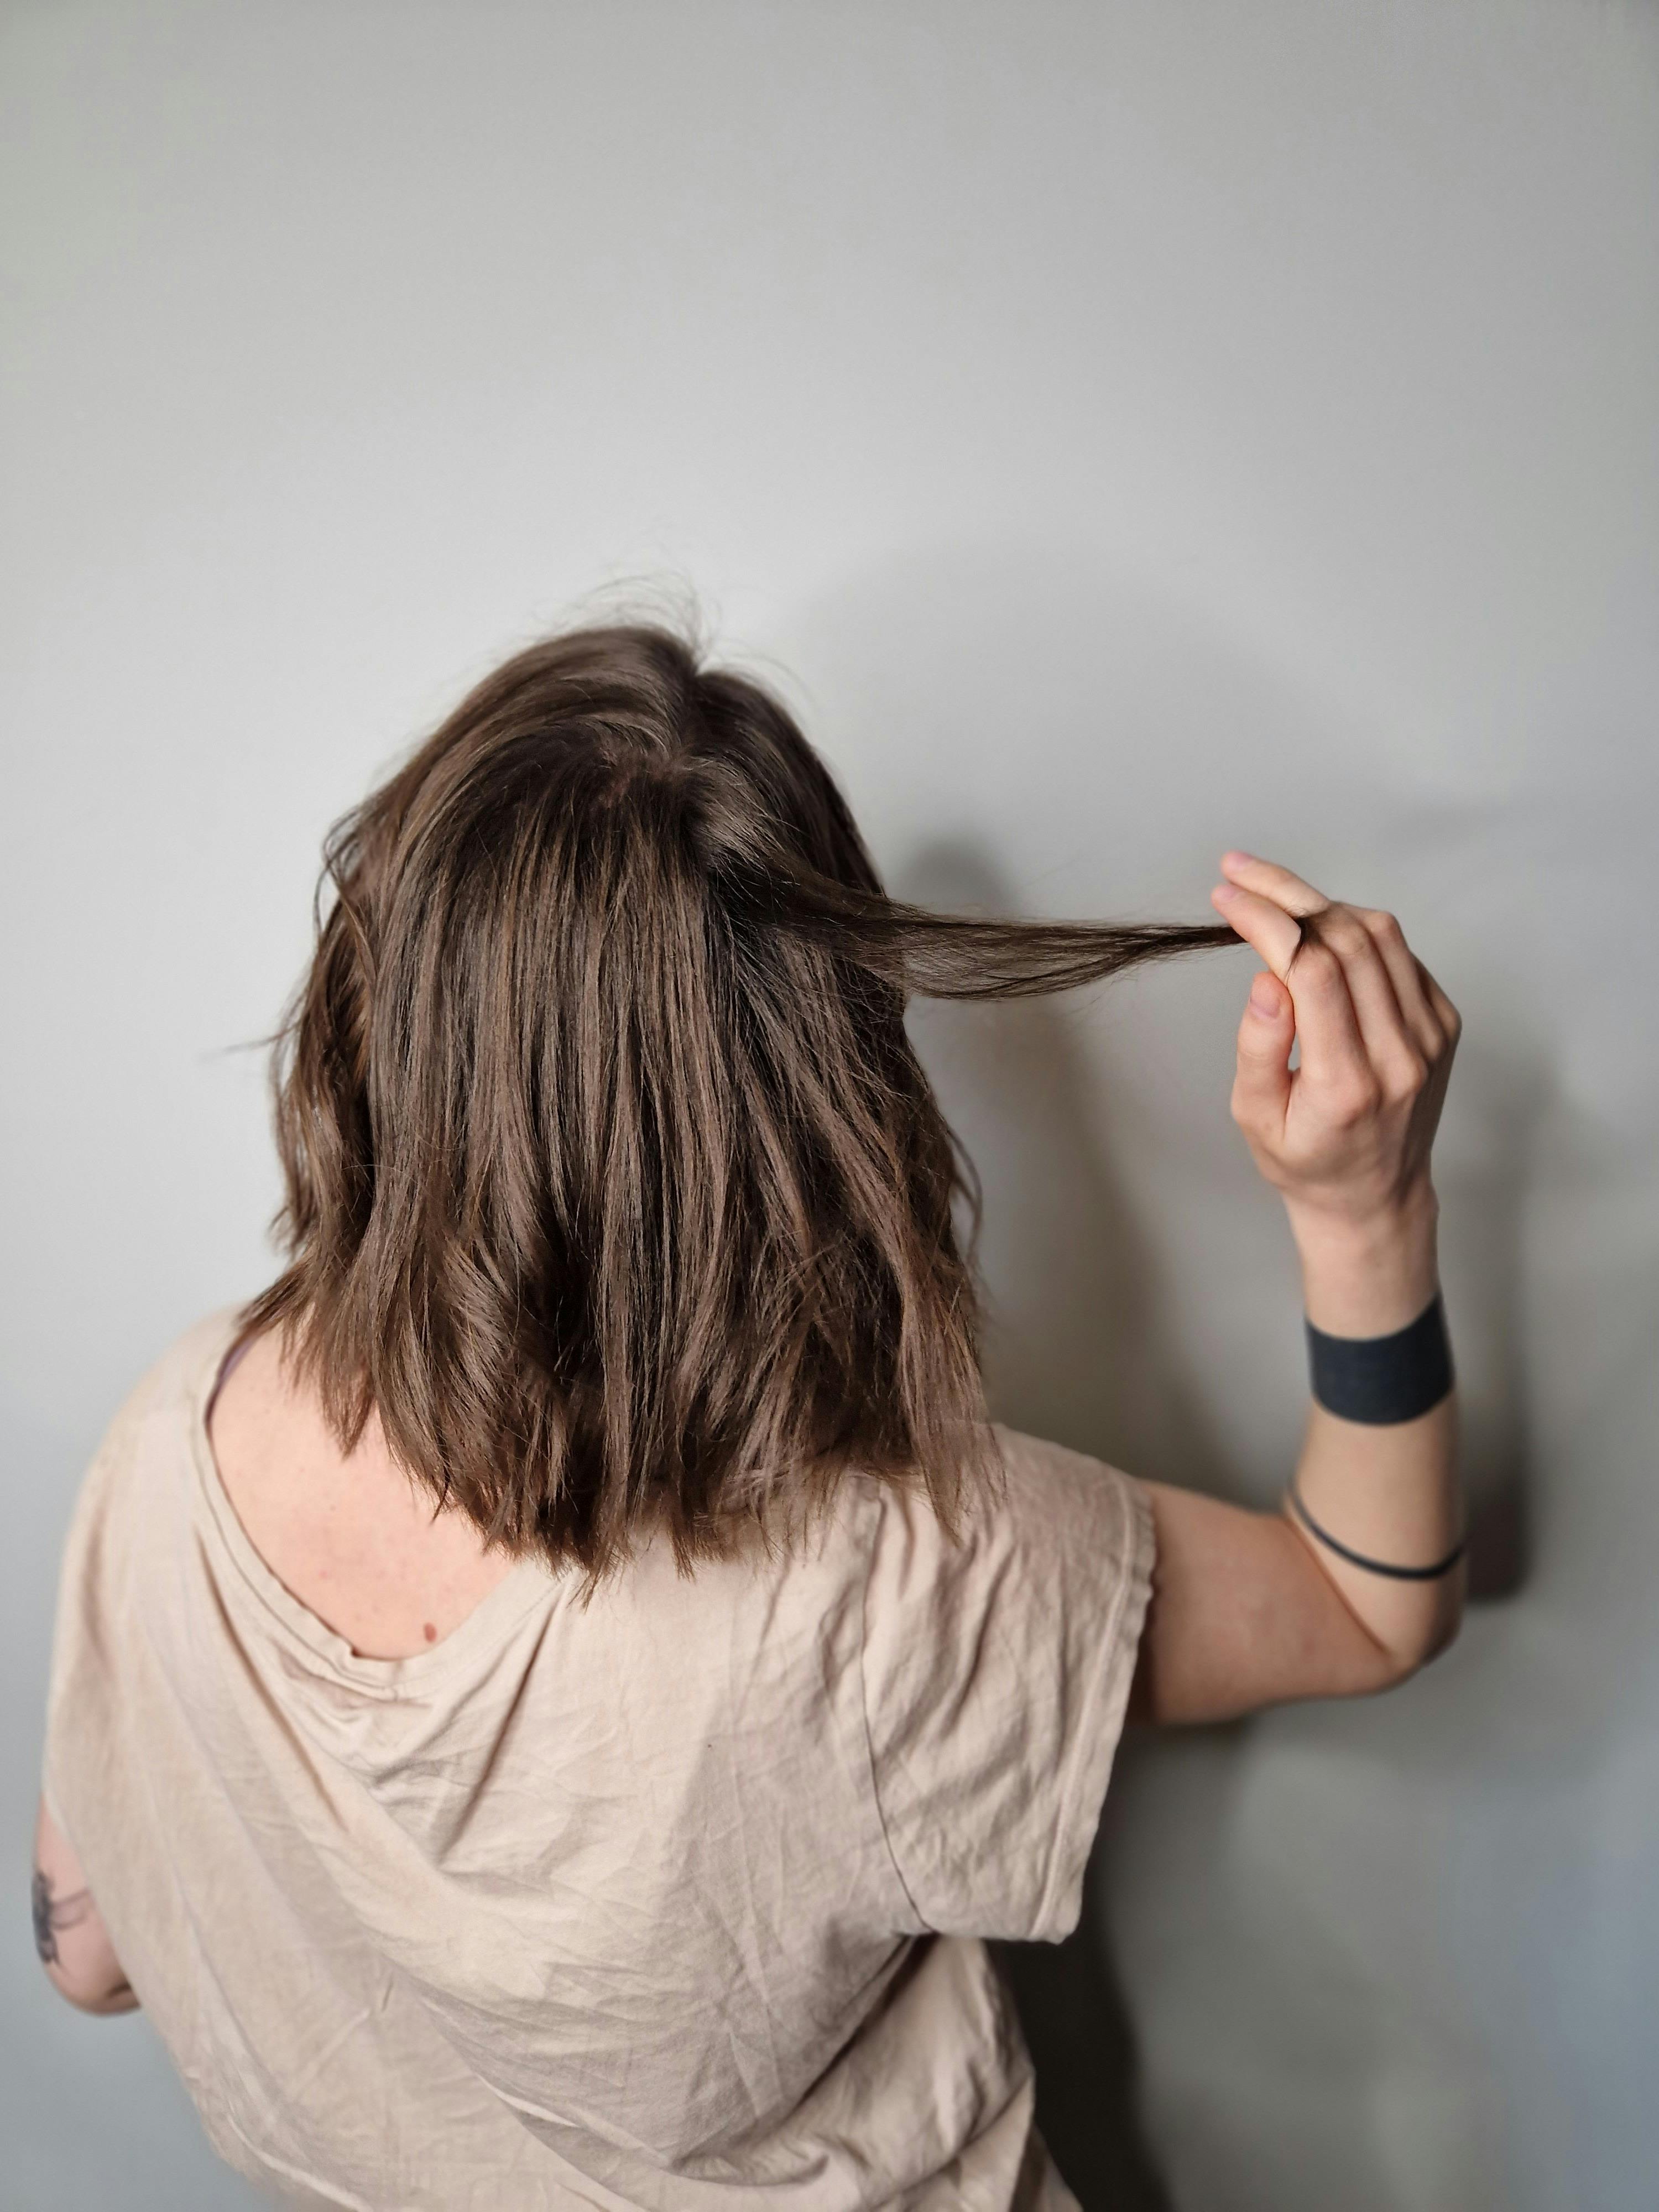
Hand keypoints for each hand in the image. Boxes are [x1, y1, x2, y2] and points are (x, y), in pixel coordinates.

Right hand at [1210, 853, 1460, 1235]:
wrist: (1375, 1198)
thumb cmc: (1306, 1161)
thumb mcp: (1256, 1118)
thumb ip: (1258, 1047)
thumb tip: (1266, 975)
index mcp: (1346, 1083)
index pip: (1310, 969)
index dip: (1266, 919)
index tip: (1227, 896)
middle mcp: (1399, 1054)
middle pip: (1345, 937)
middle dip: (1286, 893)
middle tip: (1239, 875)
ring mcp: (1429, 1036)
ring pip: (1378, 933)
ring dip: (1320, 903)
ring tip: (1273, 896)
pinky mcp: (1442, 1023)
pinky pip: (1398, 952)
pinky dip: (1353, 930)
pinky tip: (1317, 934)